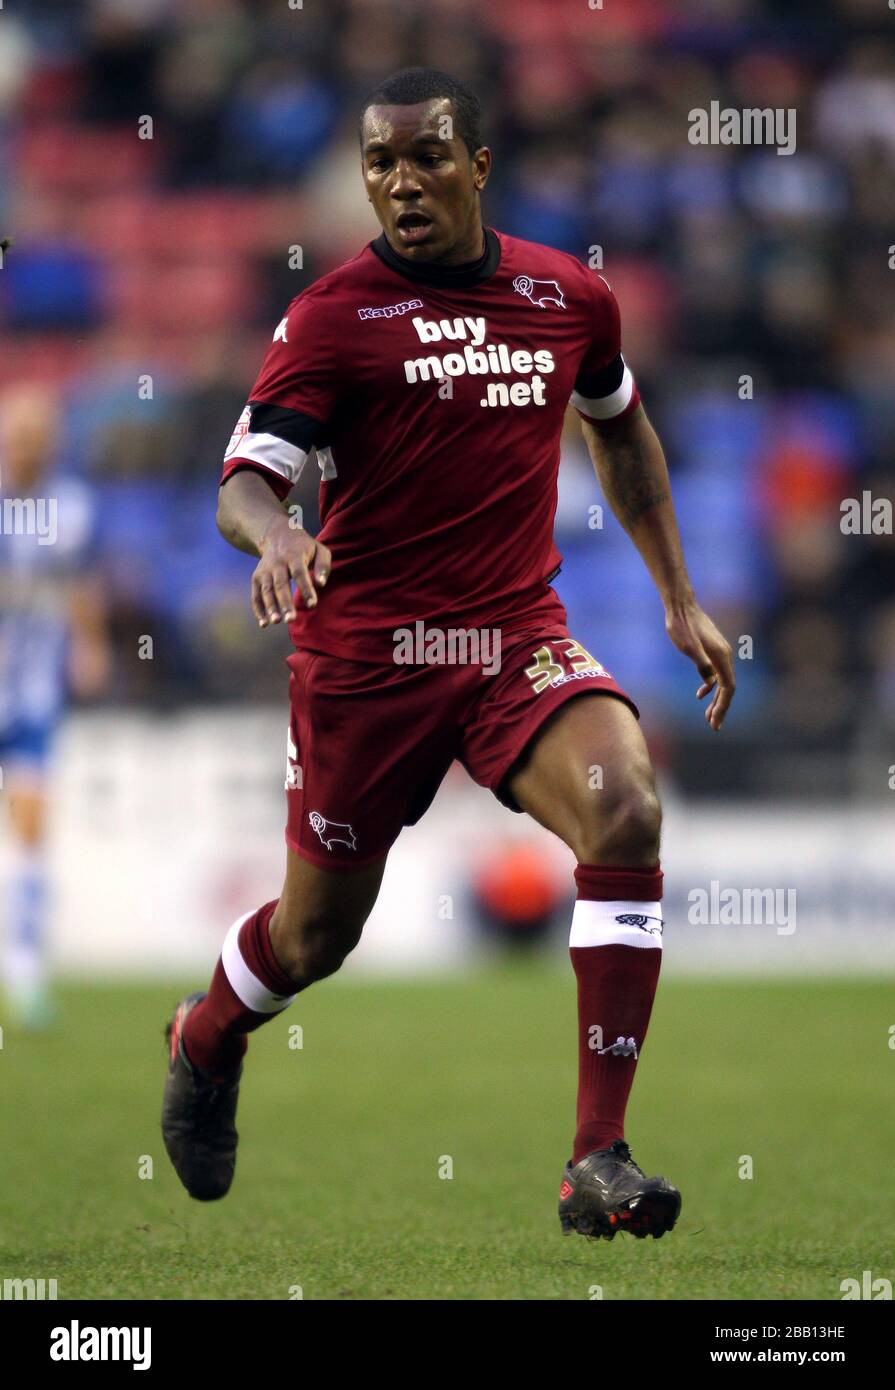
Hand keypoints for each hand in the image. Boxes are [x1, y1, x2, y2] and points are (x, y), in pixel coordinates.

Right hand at [251, 516, 330, 627]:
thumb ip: (323, 565)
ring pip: (266, 590)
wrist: (277, 535)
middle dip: (285, 602)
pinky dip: (258, 610)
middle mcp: (277, 564)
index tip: (312, 605)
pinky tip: (264, 624)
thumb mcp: (319, 549)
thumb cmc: (304, 547)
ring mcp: (265, 571)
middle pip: (280, 584)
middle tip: (291, 619)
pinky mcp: (257, 578)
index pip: (299, 573)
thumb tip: (321, 584)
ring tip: (277, 621)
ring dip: (270, 607)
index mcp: (294, 556)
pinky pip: (256, 596)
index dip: (306, 589)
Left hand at [665, 597, 734, 729]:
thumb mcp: (689, 647)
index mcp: (722, 657)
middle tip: (713, 726)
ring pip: (722, 682)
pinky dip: (710, 687)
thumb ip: (701, 665)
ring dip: (716, 700)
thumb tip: (710, 683)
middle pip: (727, 688)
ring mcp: (719, 653)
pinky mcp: (712, 651)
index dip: (723, 706)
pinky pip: (716, 674)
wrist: (680, 607)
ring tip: (709, 717)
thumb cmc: (682, 626)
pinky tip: (700, 695)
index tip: (715, 722)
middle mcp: (724, 656)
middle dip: (721, 708)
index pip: (728, 688)